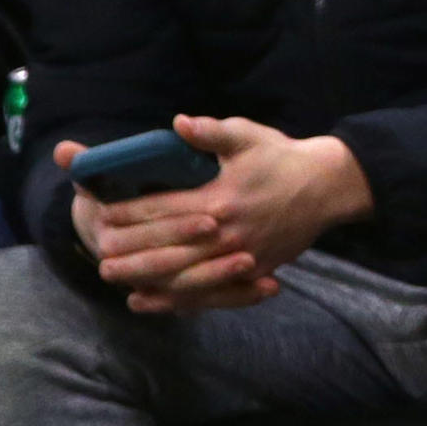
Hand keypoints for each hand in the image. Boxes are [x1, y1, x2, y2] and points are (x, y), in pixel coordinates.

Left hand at [61, 119, 369, 313]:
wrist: (330, 187)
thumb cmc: (283, 157)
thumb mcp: (247, 136)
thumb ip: (210, 133)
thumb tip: (178, 123)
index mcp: (220, 198)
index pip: (163, 210)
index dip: (128, 213)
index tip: (99, 214)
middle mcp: (228, 233)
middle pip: (167, 248)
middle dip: (129, 252)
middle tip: (96, 254)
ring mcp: (242, 256)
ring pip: (185, 275)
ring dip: (147, 278)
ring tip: (116, 279)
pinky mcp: (255, 271)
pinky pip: (210, 292)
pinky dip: (179, 300)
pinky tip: (153, 302)